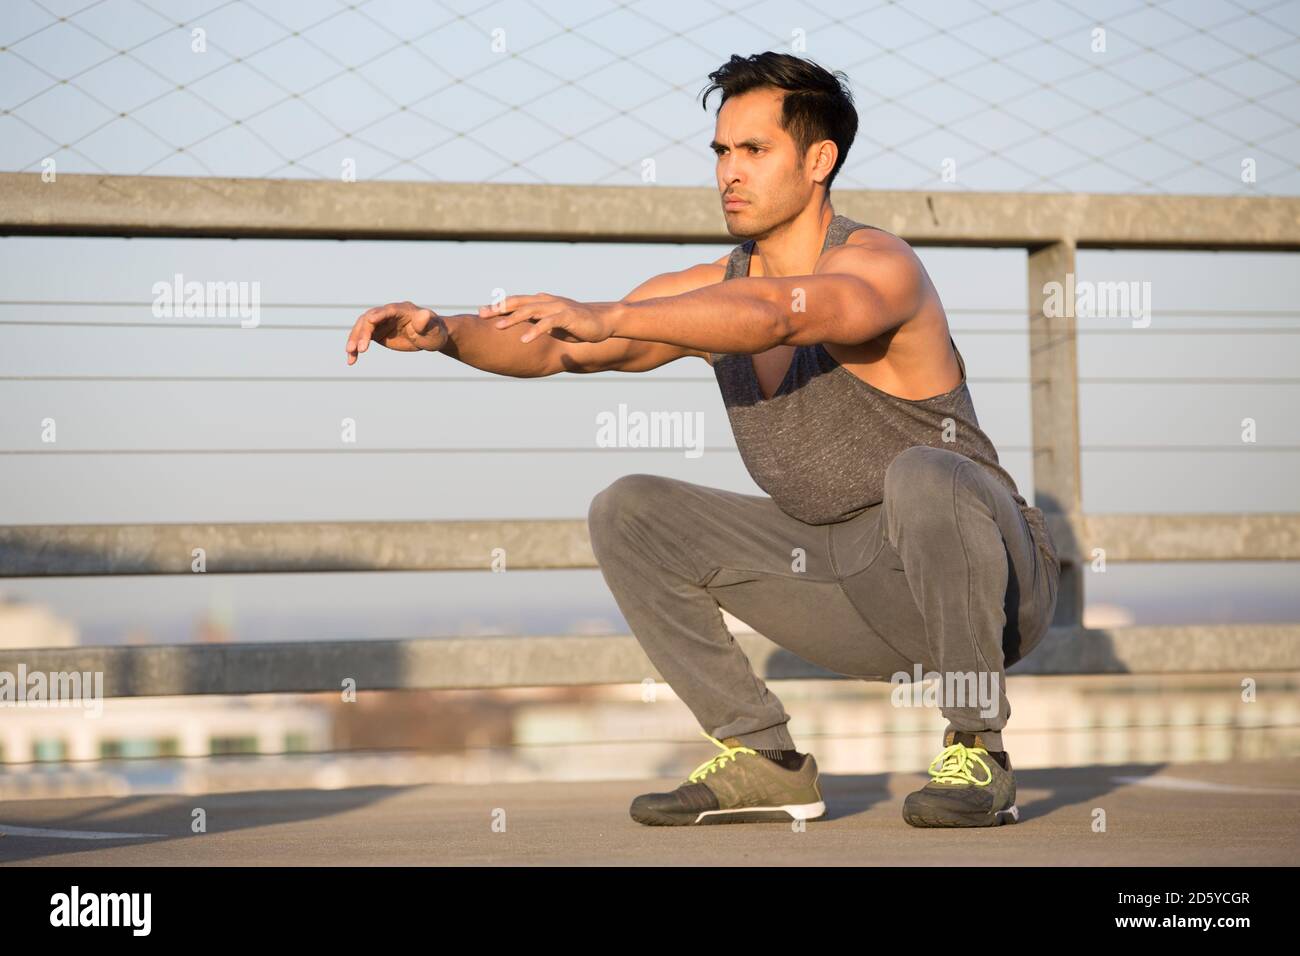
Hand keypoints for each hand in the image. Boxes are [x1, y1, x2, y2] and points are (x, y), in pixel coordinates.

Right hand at [346, 301, 445, 364]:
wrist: (429, 337)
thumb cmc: (434, 332)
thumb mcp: (433, 329)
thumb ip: (427, 323)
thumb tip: (425, 314)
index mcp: (403, 309)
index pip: (389, 310)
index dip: (380, 314)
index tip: (370, 320)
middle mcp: (388, 313)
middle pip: (371, 319)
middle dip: (363, 332)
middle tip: (360, 349)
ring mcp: (381, 322)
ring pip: (362, 328)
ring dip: (354, 340)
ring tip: (350, 355)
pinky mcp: (377, 332)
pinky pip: (362, 338)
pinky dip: (355, 348)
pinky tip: (351, 361)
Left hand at [478, 293, 617, 343]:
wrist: (604, 321)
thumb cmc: (578, 325)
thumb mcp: (554, 324)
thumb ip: (538, 323)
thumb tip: (523, 331)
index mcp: (542, 302)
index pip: (516, 302)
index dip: (498, 306)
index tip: (481, 312)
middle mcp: (547, 301)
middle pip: (518, 302)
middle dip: (499, 308)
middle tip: (481, 315)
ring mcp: (557, 308)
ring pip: (530, 311)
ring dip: (513, 318)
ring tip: (498, 327)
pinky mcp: (567, 317)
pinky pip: (548, 323)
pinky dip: (535, 331)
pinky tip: (524, 339)